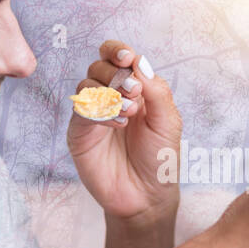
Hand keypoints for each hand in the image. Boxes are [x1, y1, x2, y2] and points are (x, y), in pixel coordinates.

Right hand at [67, 41, 181, 221]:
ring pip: (86, 84)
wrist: (146, 196)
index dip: (118, 51)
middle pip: (99, 66)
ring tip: (129, 112)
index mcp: (135, 89)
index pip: (118, 58)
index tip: (127, 58)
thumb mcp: (168, 121)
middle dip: (116, 74)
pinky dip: (99, 111)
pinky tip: (118, 124)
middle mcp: (111, 97)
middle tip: (135, 92)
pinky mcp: (80, 133)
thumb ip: (157, 90)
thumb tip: (139, 60)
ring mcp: (94, 114)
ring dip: (109, 92)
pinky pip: (81, 110)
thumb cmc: (159, 158)